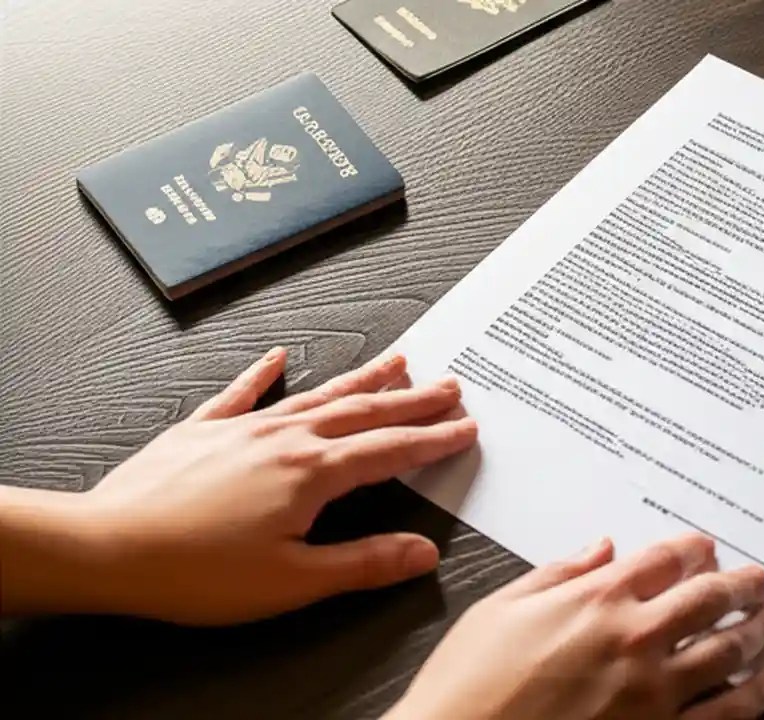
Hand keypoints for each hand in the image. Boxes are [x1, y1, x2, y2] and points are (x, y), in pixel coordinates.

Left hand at [0, 348, 477, 624]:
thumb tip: (422, 553)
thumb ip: (364, 563)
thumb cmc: (195, 570)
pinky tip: (278, 356)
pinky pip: (242, 393)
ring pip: (317, 394)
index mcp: (312, 474)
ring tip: (396, 359)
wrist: (108, 547)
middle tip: (449, 385)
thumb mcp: (294, 580)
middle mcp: (284, 439)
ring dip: (361, 379)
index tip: (465, 428)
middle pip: (363, 412)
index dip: (433, 439)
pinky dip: (263, 373)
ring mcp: (243, 429)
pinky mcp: (202, 431)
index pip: (390, 451)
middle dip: (412, 399)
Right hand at [387, 534, 763, 719]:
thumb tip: (600, 547)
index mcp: (597, 599)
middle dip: (739, 586)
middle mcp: (634, 639)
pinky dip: (754, 697)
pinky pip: (725, 714)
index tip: (707, 549)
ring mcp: (653, 693)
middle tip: (756, 580)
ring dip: (756, 634)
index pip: (665, 560)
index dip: (693, 550)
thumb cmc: (468, 685)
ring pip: (728, 654)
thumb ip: (559, 574)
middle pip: (708, 600)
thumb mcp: (501, 609)